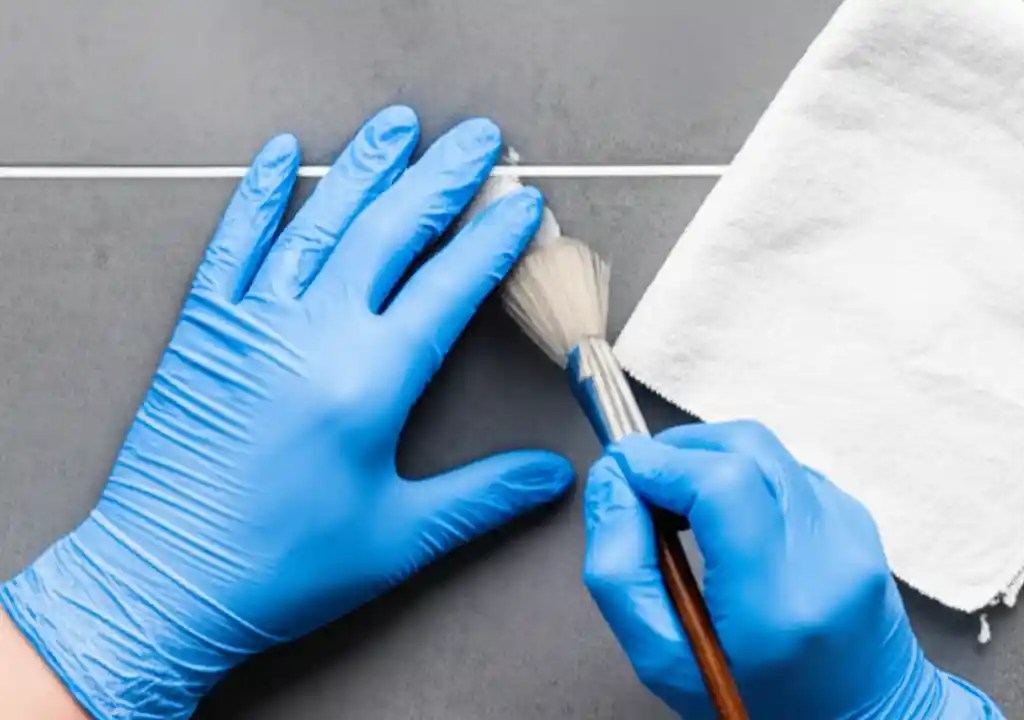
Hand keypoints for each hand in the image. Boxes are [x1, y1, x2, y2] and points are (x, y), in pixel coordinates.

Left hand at [0, 106, 573, 718]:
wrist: (166, 584)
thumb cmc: (281, 566)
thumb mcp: (401, 537)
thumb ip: (484, 496)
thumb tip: (551, 477)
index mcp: (369, 382)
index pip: (448, 286)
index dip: (493, 240)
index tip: (522, 205)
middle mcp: (312, 335)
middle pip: (391, 231)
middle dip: (442, 178)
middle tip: (477, 139)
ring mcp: (253, 322)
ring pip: (318, 221)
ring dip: (363, 167)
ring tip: (399, 126)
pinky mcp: (205, 330)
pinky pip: (232, 243)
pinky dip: (256, 194)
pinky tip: (278, 156)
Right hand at [583, 421, 1001, 718]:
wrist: (856, 717)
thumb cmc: (757, 705)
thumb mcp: (665, 663)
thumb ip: (623, 574)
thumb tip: (611, 485)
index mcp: (778, 607)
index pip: (720, 485)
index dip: (661, 462)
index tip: (624, 470)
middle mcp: (828, 559)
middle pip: (744, 447)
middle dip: (679, 449)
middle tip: (645, 484)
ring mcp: (851, 533)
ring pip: (765, 448)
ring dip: (709, 458)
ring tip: (679, 502)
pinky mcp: (856, 519)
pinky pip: (785, 468)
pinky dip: (743, 476)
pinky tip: (727, 521)